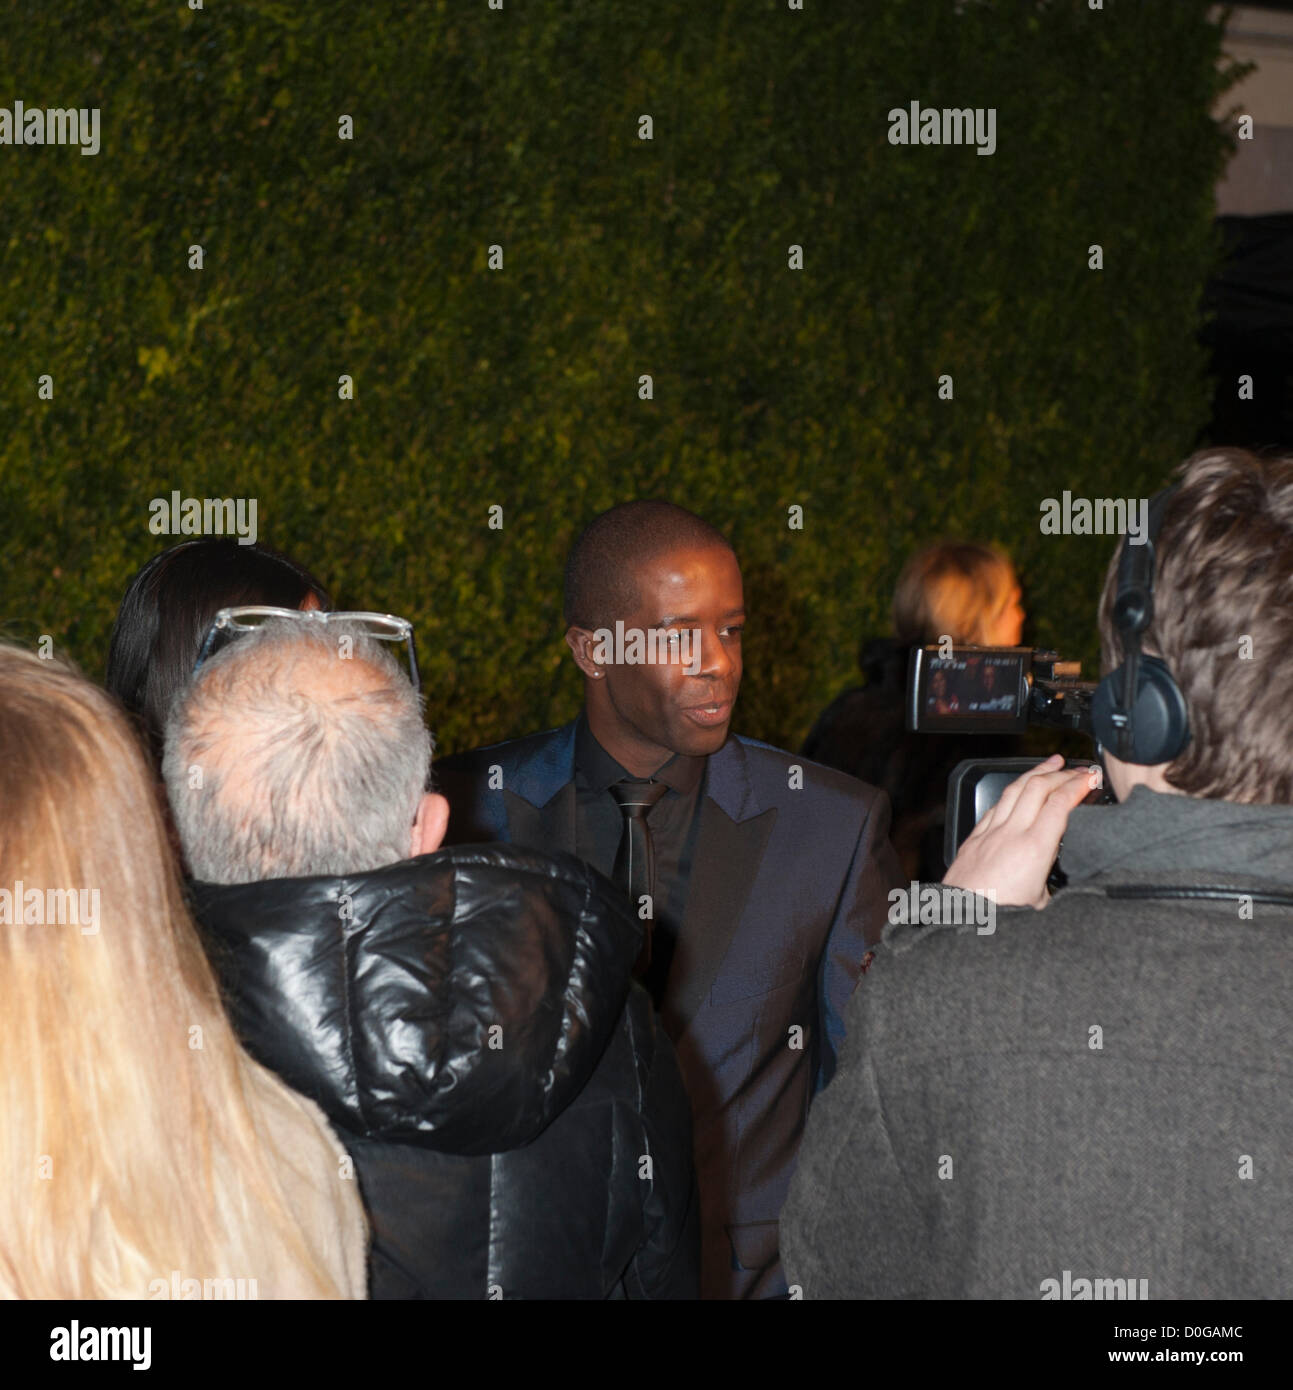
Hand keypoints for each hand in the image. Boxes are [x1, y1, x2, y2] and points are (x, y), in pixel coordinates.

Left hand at [942, 754, 1097, 908]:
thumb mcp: (1044, 905)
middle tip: (1078, 769)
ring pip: (1013, 790)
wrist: (959, 919)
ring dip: (1035, 772)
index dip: (1078, 785)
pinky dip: (1012, 791)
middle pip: (1038, 788)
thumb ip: (1056, 884)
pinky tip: (1018, 789)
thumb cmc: (998, 917)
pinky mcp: (974, 838)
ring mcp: (990, 833)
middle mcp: (1011, 834)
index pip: (1060, 803)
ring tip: (1051, 763)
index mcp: (1034, 849)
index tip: (1091, 778)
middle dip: (1061, 773)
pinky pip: (994, 806)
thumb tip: (1066, 879)